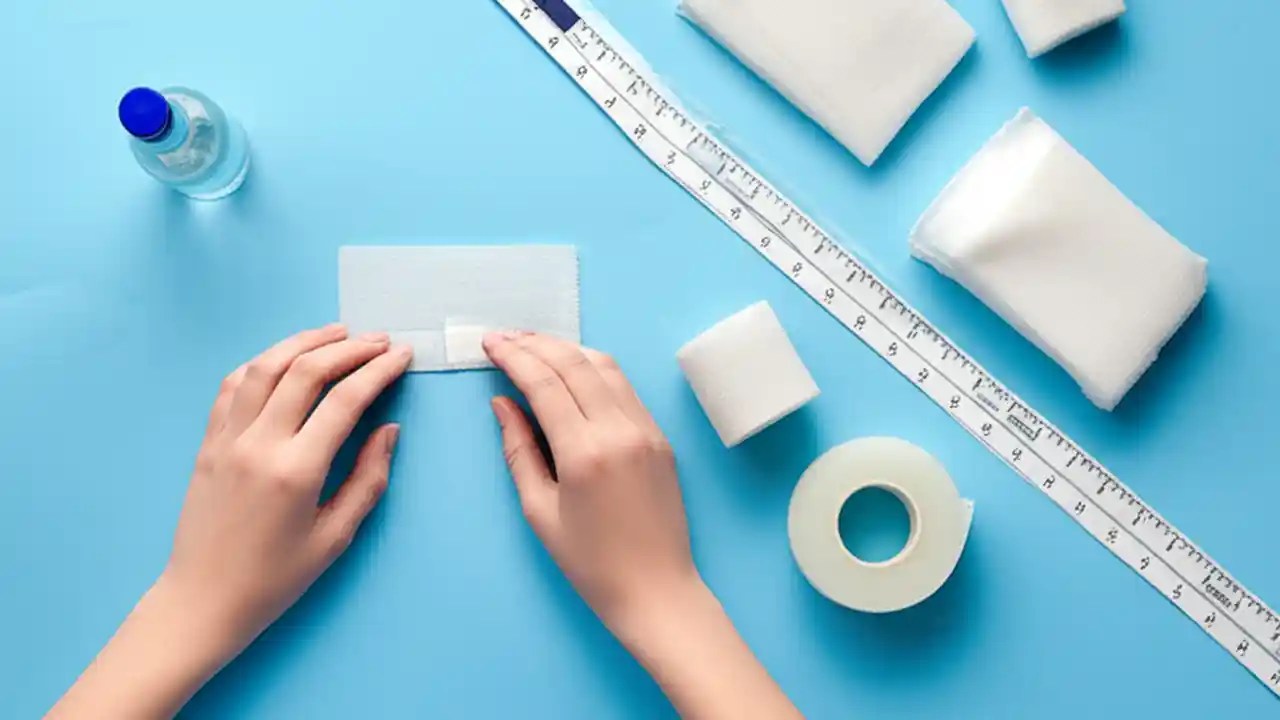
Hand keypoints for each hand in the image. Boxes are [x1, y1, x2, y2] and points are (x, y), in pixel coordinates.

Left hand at [164, 324, 411, 650]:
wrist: (202, 599)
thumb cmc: (275, 578)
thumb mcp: (335, 537)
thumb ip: (367, 479)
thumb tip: (388, 430)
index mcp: (296, 470)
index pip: (345, 400)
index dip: (378, 371)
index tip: (402, 356)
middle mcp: (259, 444)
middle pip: (307, 371)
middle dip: (349, 348)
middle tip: (379, 340)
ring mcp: (227, 439)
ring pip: (266, 367)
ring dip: (305, 342)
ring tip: (337, 333)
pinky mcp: (208, 442)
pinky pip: (234, 385)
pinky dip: (264, 362)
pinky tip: (285, 357)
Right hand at [485, 331, 697, 630]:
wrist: (657, 590)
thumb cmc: (590, 563)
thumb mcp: (540, 511)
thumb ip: (519, 450)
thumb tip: (503, 403)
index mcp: (584, 451)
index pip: (544, 382)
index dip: (513, 356)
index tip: (490, 342)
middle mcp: (620, 430)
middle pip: (574, 364)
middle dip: (536, 343)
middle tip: (505, 336)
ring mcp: (646, 430)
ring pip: (605, 367)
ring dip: (567, 349)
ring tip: (535, 345)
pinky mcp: (661, 437)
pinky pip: (625, 388)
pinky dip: (594, 369)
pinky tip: (573, 370)